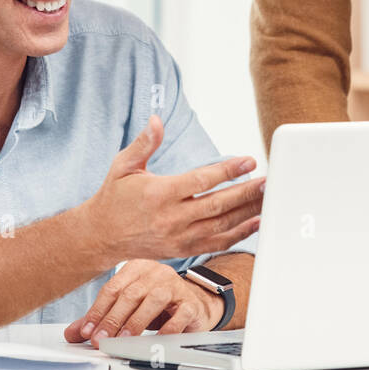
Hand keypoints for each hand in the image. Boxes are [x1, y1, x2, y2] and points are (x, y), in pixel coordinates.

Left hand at [63, 259, 221, 343]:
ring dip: (137, 321)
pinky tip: (156, 338)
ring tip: (124, 339)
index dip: (98, 311)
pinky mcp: (191, 303)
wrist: (193, 303)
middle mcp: (156, 273)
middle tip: (101, 339)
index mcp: (136, 268)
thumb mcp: (126, 308)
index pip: (113, 288)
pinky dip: (168, 326)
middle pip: (131, 294)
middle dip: (113, 319)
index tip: (87, 332)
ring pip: (155, 299)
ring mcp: (175, 286)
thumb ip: (101, 318)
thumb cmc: (156, 305)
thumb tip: (73, 333)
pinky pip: (180, 313)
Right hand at [84, 115, 263, 264]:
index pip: (201, 181)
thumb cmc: (114, 196)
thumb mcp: (123, 165)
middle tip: (267, 181)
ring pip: (221, 226)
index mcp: (159, 194)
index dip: (227, 170)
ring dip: (247, 212)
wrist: (101, 236)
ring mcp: (179, 237)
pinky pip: (217, 243)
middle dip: (246, 192)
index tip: (248, 160)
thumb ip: (144, 143)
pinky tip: (256, 221)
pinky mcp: (183, 249)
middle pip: (217, 205)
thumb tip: (156, 120)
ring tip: (267, 198)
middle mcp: (171, 218)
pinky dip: (239, 234)